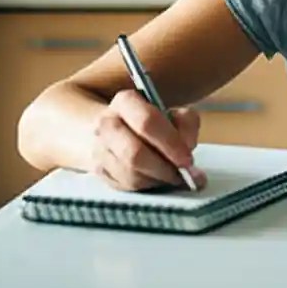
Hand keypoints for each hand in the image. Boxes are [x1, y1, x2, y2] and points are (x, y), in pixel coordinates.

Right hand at [90, 90, 206, 190]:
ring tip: (172, 177)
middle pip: (135, 153)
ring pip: (130, 174)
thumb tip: (187, 146)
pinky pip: (125, 185)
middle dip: (163, 167)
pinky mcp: (98, 170)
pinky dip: (147, 186)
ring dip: (156, 179)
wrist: (114, 129)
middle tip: (181, 173)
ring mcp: (99, 149)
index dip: (170, 143)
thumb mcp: (173, 113)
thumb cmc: (150, 122)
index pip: (147, 122)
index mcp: (125, 101)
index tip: (187, 159)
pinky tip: (157, 179)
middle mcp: (106, 124)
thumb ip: (186, 123)